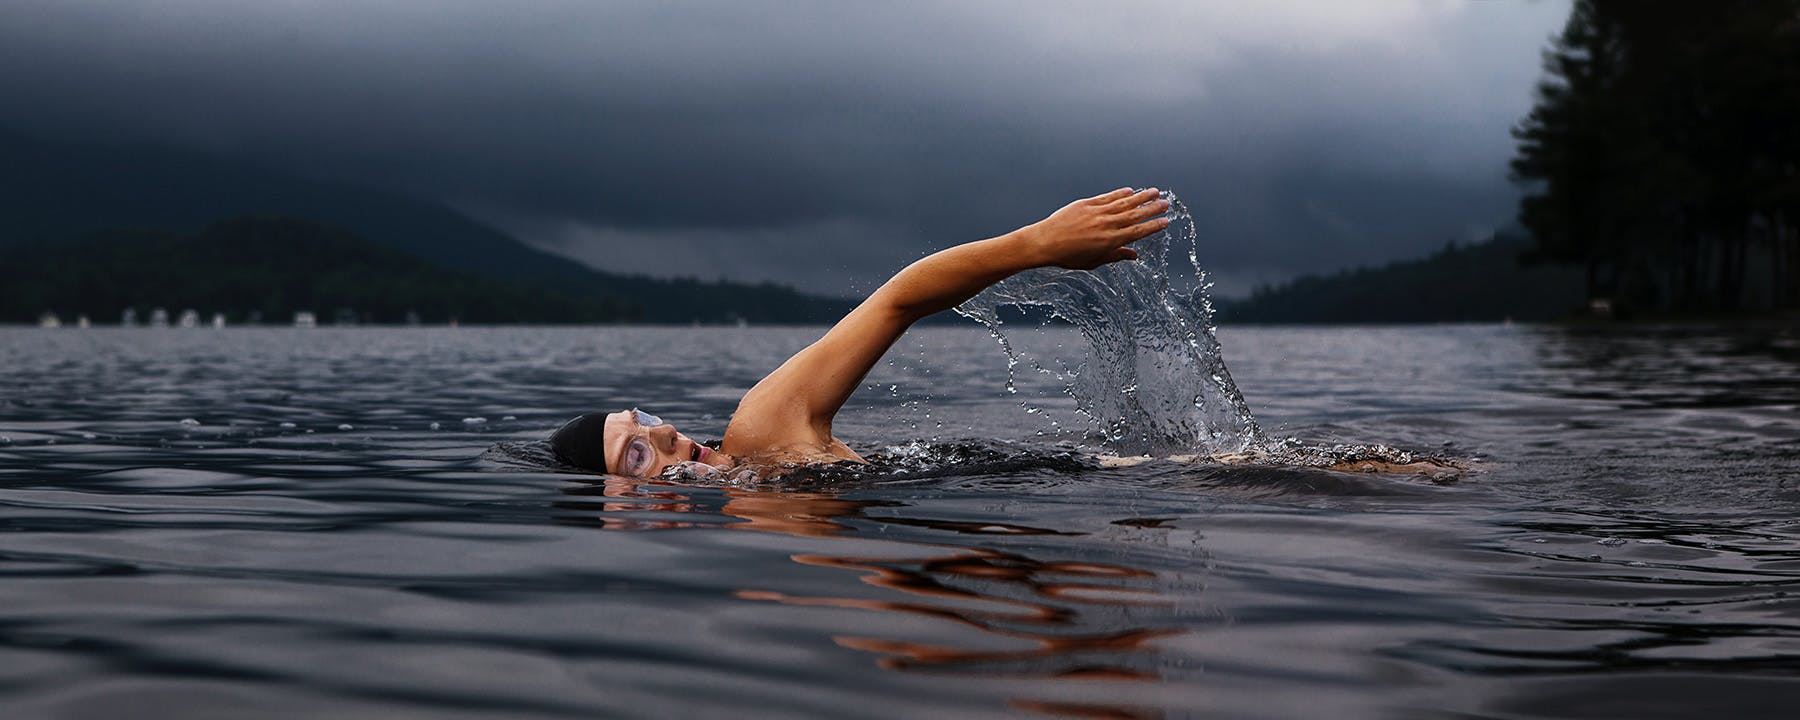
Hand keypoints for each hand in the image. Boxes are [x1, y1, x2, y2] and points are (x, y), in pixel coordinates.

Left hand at [1019, 187, 1169, 269]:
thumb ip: (1115, 256)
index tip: (1165, 222)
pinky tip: (1130, 190)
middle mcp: (1106, 225)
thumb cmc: (1068, 256)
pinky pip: (1107, 197)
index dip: (1153, 226)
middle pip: (1135, 215)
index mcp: (1110, 241)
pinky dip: (1119, 193)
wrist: (1045, 242)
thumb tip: (1134, 256)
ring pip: (1124, 203)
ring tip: (1155, 191)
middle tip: (1167, 203)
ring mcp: (1097, 213)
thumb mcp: (1093, 261)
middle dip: (1152, 209)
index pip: (1137, 232)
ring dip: (1141, 197)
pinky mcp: (1086, 204)